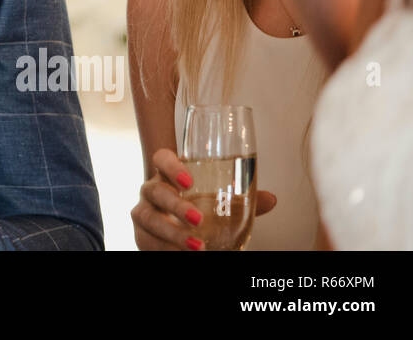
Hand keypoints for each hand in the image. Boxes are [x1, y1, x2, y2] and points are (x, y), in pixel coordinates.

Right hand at [131, 147, 275, 249]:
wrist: (174, 227)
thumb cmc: (197, 206)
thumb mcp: (217, 201)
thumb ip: (242, 199)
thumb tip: (271, 199)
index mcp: (168, 175)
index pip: (161, 159)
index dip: (171, 166)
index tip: (189, 181)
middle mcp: (151, 191)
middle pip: (154, 190)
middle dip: (175, 205)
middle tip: (198, 219)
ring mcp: (143, 213)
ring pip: (147, 218)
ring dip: (171, 233)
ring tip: (196, 246)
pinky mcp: (142, 235)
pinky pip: (146, 242)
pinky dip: (164, 249)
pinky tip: (182, 254)